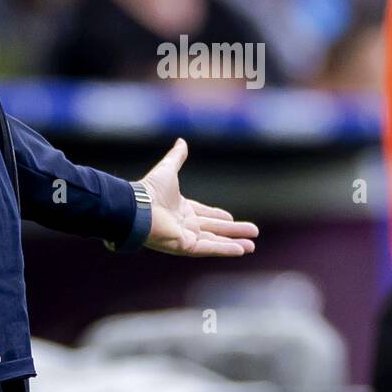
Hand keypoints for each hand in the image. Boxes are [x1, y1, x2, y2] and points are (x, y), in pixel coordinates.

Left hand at [139, 138, 258, 256]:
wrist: (138, 206)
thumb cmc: (150, 190)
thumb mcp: (168, 169)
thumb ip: (176, 157)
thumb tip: (181, 141)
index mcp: (181, 209)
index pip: (205, 214)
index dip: (219, 217)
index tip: (231, 218)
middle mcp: (185, 225)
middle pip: (215, 229)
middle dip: (234, 231)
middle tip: (253, 233)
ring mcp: (186, 237)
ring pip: (215, 241)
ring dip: (234, 243)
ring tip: (252, 246)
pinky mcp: (185, 246)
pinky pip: (209, 248)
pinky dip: (225, 249)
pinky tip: (241, 250)